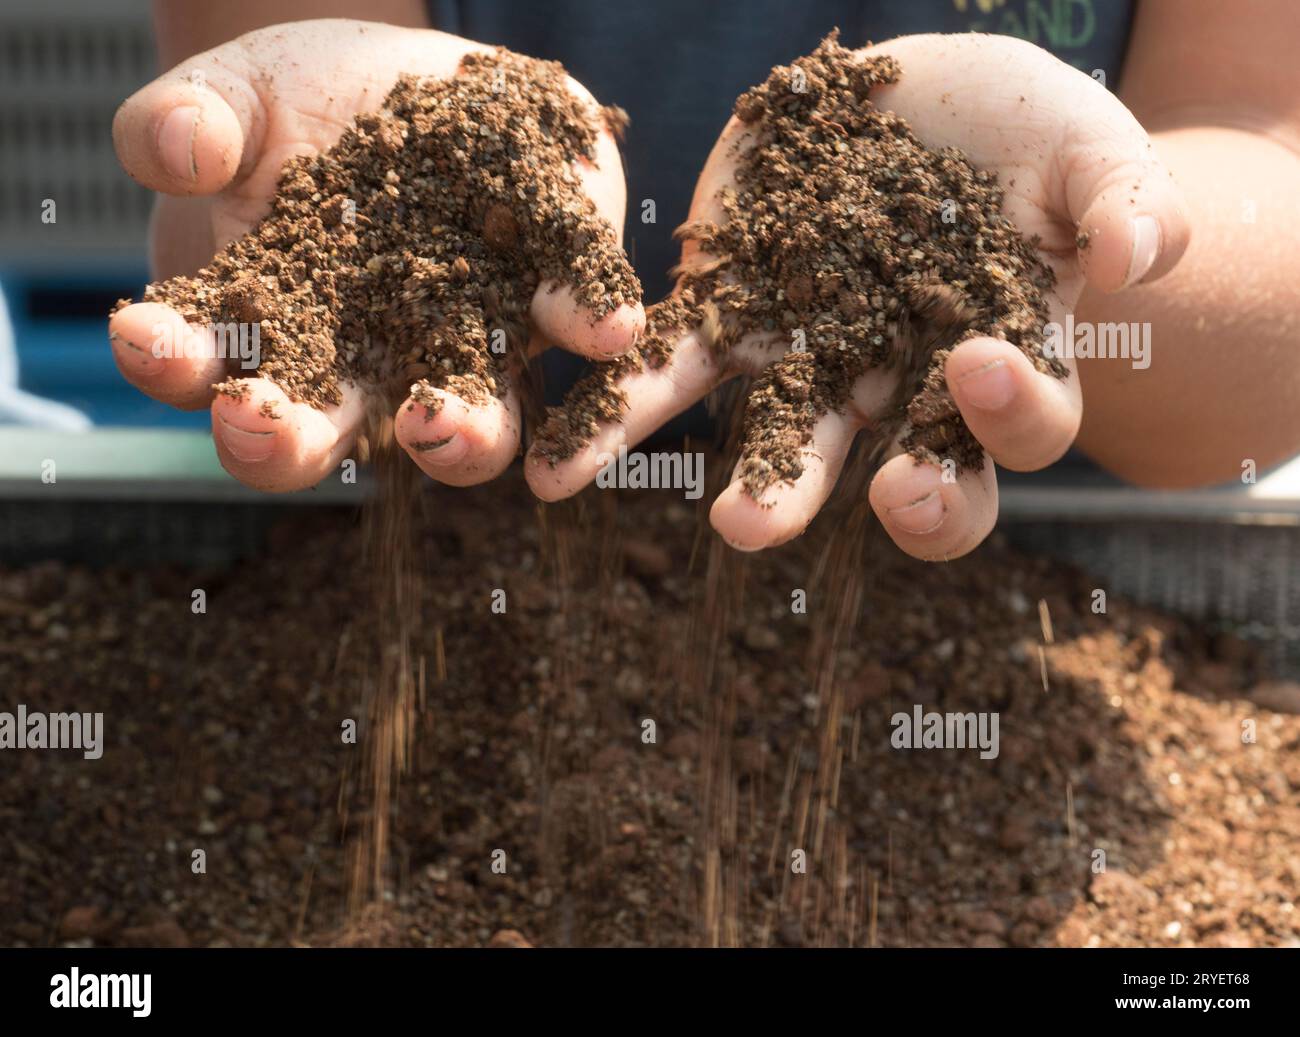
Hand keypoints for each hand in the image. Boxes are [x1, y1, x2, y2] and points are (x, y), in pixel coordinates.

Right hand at [109, 19, 641, 491]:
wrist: (418, 76)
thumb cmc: (308, 101)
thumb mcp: (242, 93)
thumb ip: (197, 121)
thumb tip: (173, 151)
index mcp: (269, 329)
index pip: (205, 368)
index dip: (171, 362)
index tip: (146, 339)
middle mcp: (364, 368)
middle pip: (322, 434)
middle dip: (285, 442)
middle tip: (266, 428)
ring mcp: (461, 351)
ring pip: (460, 430)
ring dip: (451, 438)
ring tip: (438, 421)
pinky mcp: (547, 306)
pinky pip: (571, 329)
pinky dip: (587, 325)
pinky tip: (602, 325)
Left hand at [526, 33, 1188, 558]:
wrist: (921, 99)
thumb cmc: (1025, 135)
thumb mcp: (1089, 151)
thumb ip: (1124, 204)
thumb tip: (1133, 263)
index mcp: (998, 364)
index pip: (1014, 428)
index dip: (998, 416)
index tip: (973, 367)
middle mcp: (896, 386)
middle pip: (873, 468)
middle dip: (808, 491)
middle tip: (752, 524)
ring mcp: (808, 355)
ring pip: (760, 432)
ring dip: (704, 474)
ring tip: (614, 498)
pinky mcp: (731, 310)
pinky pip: (672, 364)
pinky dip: (617, 404)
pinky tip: (558, 453)